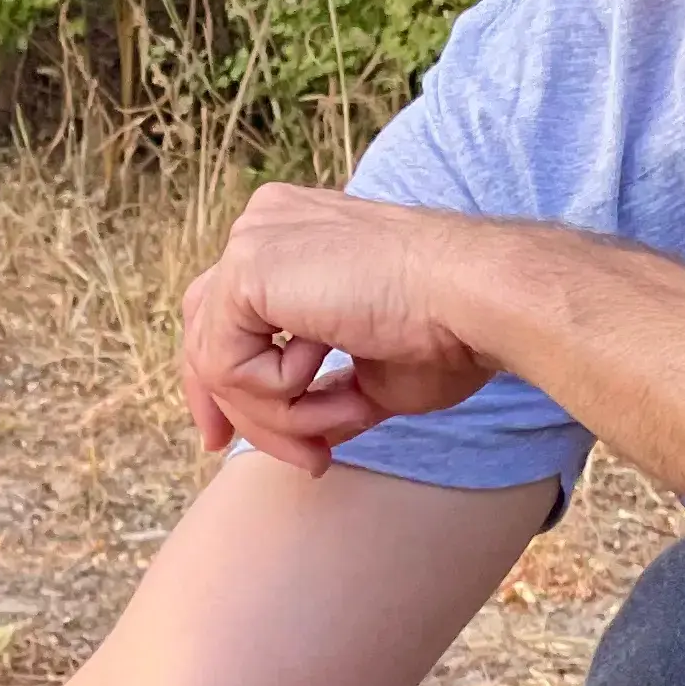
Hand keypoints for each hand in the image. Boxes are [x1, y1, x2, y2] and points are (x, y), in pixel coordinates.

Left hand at [181, 186, 505, 476]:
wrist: (478, 301)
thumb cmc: (449, 333)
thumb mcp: (371, 374)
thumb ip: (321, 393)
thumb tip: (300, 439)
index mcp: (293, 235)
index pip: (223, 314)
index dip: (219, 383)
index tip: (221, 441)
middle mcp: (264, 225)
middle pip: (206, 337)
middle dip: (242, 413)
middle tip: (305, 460)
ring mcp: (252, 240)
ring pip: (217, 362)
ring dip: (281, 417)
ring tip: (348, 417)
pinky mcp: (248, 266)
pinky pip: (227, 364)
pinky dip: (280, 397)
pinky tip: (335, 378)